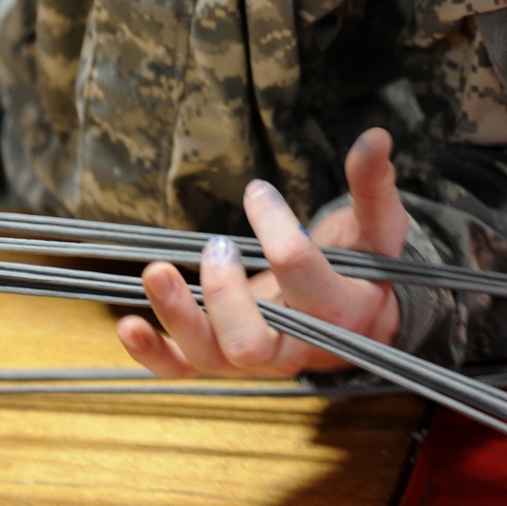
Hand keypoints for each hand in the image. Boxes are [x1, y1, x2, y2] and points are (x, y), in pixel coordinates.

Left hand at [115, 127, 408, 376]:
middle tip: (217, 245)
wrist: (357, 321)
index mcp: (339, 311)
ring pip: (212, 357)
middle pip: (249, 342)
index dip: (275, 228)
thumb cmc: (366, 267)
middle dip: (224, 294)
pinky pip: (185, 370)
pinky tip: (127, 324)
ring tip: (156, 270)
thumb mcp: (379, 227)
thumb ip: (374, 185)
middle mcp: (295, 346)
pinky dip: (153, 354)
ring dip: (177, 317)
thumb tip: (376, 136)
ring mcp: (257, 358)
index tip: (256, 189)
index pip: (301, 275)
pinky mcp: (226, 360)